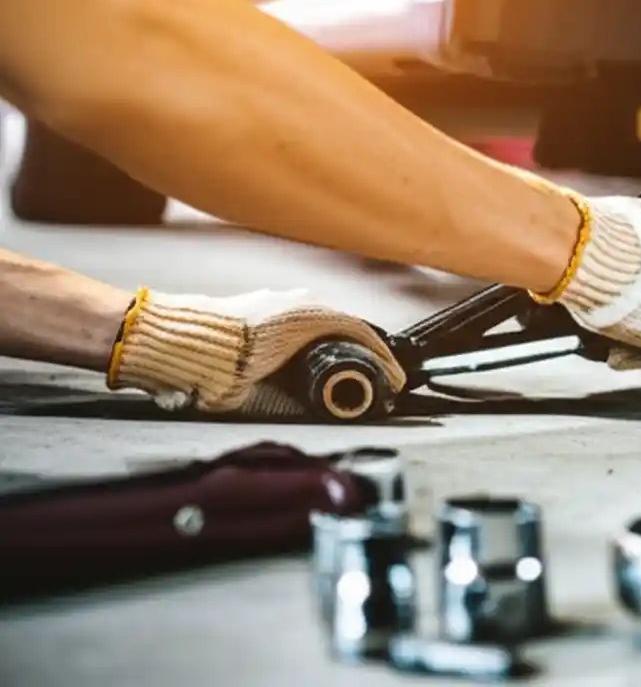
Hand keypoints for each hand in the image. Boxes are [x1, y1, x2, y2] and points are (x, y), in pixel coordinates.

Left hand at [107, 288, 405, 416]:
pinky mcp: (260, 303)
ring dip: (340, 343)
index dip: (384, 358)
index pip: (361, 333)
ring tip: (350, 367)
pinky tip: (313, 357)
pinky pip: (301, 319)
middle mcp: (297, 302)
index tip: (397, 379)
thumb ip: (290, 404)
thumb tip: (315, 417)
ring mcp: (278, 299)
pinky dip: (317, 337)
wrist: (167, 340)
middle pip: (345, 325)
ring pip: (322, 320)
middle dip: (366, 351)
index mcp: (307, 318)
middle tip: (380, 375)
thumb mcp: (258, 396)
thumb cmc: (212, 366)